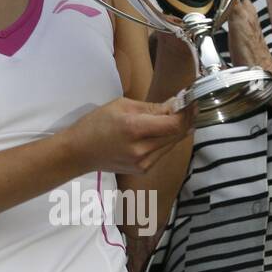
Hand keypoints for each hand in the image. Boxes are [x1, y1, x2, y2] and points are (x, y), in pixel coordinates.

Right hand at [65, 96, 194, 176]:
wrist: (79, 152)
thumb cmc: (96, 124)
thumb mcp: (121, 105)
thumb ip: (151, 107)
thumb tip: (175, 105)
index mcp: (134, 128)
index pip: (174, 123)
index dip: (187, 113)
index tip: (192, 102)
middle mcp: (142, 149)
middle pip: (177, 134)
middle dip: (185, 119)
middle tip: (187, 107)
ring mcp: (144, 162)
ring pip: (172, 143)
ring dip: (176, 130)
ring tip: (172, 117)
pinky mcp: (143, 169)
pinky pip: (162, 152)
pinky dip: (165, 140)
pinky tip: (158, 132)